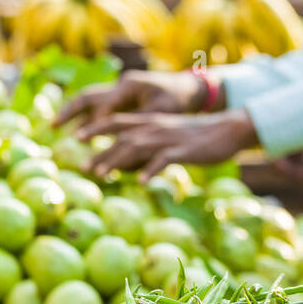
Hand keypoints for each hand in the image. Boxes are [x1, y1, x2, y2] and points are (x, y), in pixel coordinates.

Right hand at [52, 69, 207, 127]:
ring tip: (55, 126)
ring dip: (74, 114)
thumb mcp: (163, 112)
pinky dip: (87, 118)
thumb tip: (125, 144)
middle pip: (88, 96)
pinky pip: (98, 108)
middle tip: (52, 125)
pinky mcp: (121, 98)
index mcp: (129, 85)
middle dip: (69, 110)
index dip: (95, 124)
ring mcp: (119, 90)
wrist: (189, 88)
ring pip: (89, 101)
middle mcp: (120, 85)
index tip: (83, 140)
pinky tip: (79, 132)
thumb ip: (142, 125)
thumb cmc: (178, 100)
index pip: (105, 105)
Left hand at [77, 108, 257, 180]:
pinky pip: (164, 159)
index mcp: (150, 121)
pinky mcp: (184, 150)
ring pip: (137, 146)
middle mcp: (155, 126)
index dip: (95, 127)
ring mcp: (169, 138)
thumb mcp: (169, 135)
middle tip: (82, 167)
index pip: (116, 120)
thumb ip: (149, 144)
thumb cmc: (196, 136)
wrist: (227, 129)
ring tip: (101, 175)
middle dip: (100, 150)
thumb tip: (129, 162)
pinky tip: (142, 183)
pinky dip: (151, 170)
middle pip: (122, 135)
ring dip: (117, 160)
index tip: (75, 136)